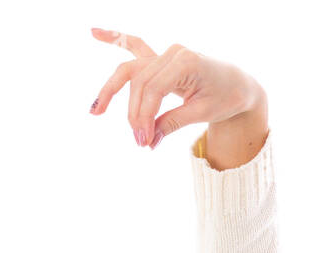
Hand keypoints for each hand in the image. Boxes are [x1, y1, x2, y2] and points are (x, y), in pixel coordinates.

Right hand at [88, 28, 265, 149]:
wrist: (238, 85)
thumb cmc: (226, 97)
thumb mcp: (202, 113)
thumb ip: (172, 123)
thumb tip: (147, 140)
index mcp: (185, 61)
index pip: (153, 90)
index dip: (144, 116)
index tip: (144, 140)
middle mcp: (172, 53)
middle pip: (139, 82)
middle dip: (135, 113)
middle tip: (139, 140)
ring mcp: (165, 53)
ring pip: (131, 71)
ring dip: (112, 90)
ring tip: (96, 111)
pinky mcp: (161, 59)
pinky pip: (134, 46)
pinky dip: (115, 39)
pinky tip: (94, 32)